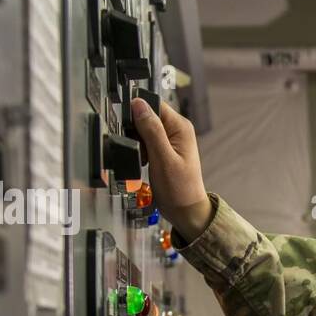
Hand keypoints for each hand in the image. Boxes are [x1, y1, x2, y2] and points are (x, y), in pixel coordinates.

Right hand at [129, 97, 211, 238]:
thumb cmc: (179, 189)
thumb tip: (139, 104)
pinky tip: (144, 162)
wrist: (185, 211)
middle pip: (147, 116)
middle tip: (141, 150)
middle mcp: (177, 130)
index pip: (154, 104)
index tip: (131, 128)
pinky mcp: (163, 150)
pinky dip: (140, 150)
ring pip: (143, 130)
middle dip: (137, 131)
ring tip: (145, 158)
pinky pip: (145, 142)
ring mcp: (170, 140)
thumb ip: (151, 130)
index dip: (138, 113)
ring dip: (138, 142)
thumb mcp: (162, 158)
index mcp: (180, 127)